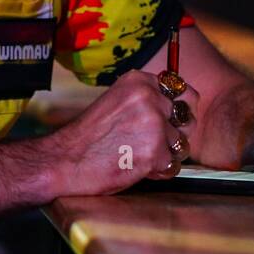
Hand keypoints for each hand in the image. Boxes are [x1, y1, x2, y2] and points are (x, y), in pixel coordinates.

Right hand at [47, 70, 198, 196]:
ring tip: (139, 156)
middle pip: (187, 117)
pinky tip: (136, 167)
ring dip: (166, 154)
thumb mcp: (118, 101)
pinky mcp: (154, 151)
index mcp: (139, 81)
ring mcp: (153, 124)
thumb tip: (181, 108)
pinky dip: (158, 171)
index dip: (179, 111)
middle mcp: (149, 97)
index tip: (169, 121)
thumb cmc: (90, 136)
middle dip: (176, 133)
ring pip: (181, 143)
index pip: (183, 92)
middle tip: (154, 143)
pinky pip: (173, 165)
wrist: (66, 160)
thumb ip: (146, 100)